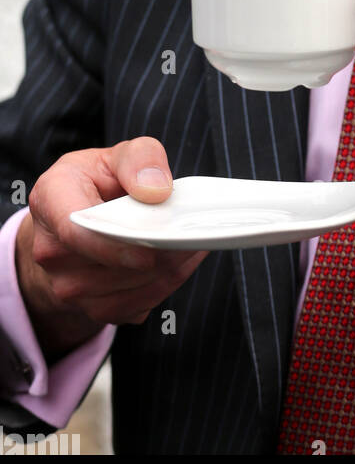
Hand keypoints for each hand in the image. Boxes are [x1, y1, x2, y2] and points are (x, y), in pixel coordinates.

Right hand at [14, 138, 207, 362]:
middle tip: (193, 232)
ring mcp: (67, 285)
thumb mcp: (118, 155)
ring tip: (191, 242)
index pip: (77, 231)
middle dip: (160, 251)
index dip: (117, 242)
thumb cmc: (98, 183)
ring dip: (170, 269)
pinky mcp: (91, 308)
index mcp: (51, 200)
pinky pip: (137, 304)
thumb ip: (140, 159)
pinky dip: (166, 284)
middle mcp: (51, 250)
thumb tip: (156, 190)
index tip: (155, 240)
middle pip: (111, 265)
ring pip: (131, 288)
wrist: (74, 222)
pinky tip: (181, 261)